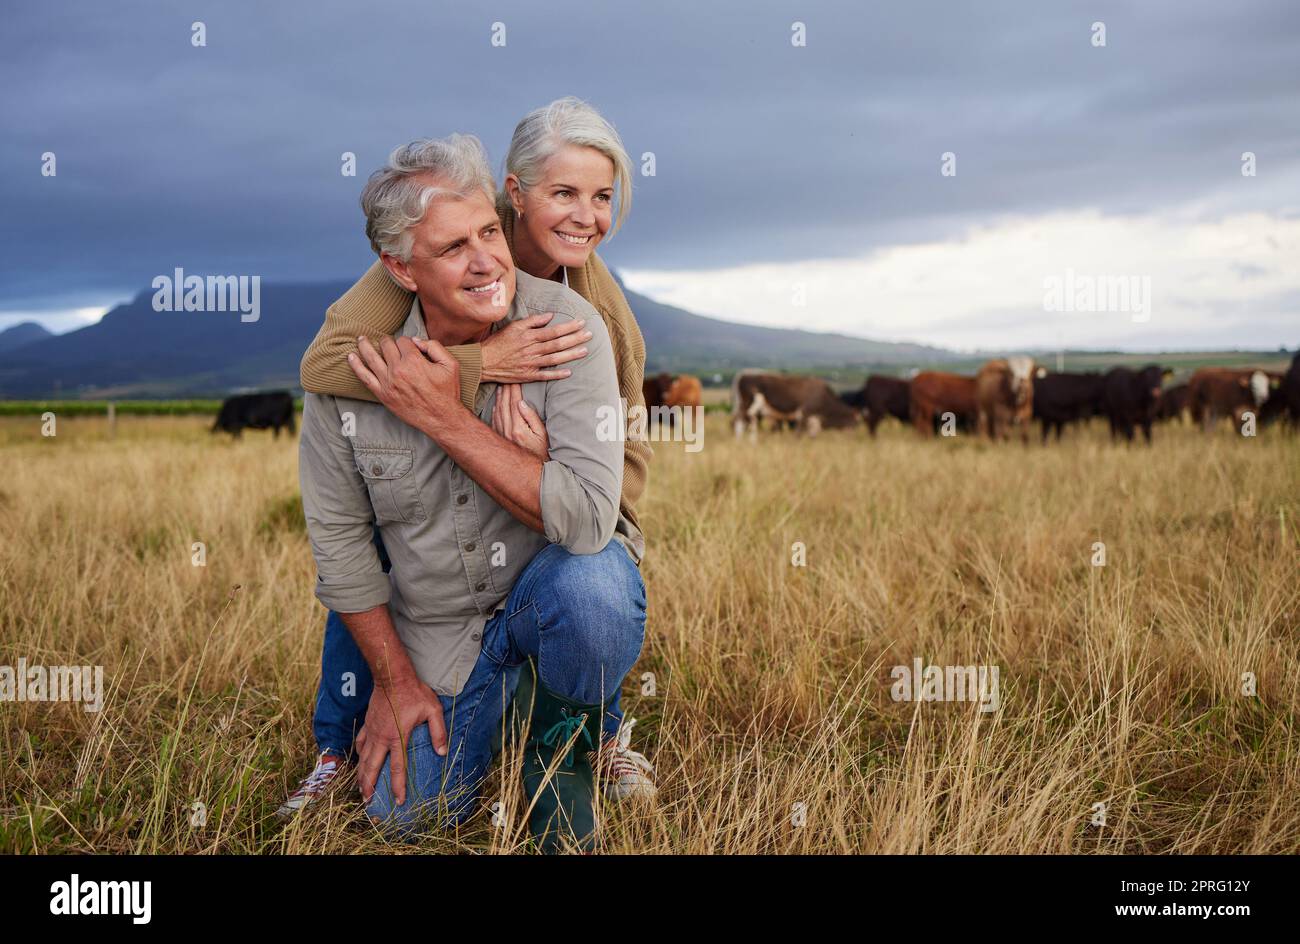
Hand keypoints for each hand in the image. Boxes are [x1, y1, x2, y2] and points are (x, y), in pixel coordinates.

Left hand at [348, 334, 461, 436]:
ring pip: (371, 357)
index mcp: (414, 361)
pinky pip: (365, 377)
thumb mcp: (451, 365)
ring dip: (364, 346)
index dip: (407, 342)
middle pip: (386, 346)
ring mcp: (388, 383)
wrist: (441, 418)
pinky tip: (350, 357)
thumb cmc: (447, 392)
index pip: (403, 341)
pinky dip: (356, 366)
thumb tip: (416, 341)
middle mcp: (398, 370)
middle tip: (388, 343)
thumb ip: (434, 346)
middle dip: (388, 342)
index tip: (410, 347)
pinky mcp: (383, 394)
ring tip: (361, 339)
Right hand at [354, 676, 447, 805]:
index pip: (397, 768)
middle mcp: (382, 737)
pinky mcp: (367, 723)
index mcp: (398, 737)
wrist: (392, 676)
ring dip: (361, 775)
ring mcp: (372, 730)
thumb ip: (438, 732)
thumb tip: (442, 752)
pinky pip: (360, 742)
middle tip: (368, 802)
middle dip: (369, 786)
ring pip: (364, 758)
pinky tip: (360, 760)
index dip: (398, 786)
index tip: (398, 801)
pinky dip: (359, 754)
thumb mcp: (433, 710)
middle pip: (373, 767)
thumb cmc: (415, 692)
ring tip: (360, 789)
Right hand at [480, 313, 590, 382]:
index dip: (569, 327)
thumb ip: (532, 321)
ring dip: (571, 355)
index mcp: (529, 337)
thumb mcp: (513, 326)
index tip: (581, 323)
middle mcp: (532, 350)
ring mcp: (531, 364)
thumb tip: (550, 316)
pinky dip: (557, 374)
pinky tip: (569, 372)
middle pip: (558, 344)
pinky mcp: (527, 376)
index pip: (554, 331)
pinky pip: (545, 376)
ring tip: (585, 351)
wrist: (483, 362)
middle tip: (590, 335)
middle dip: (575, 339)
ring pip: (555, 359)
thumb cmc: (498, 342)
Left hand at [492, 383, 548, 459]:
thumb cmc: (541, 452)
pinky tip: (496, 403)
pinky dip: (495, 408)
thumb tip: (521, 403)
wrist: (531, 472)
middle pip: (504, 405)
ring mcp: (501, 435)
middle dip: (505, 390)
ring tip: (501, 386)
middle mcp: (506, 431)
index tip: (515, 379)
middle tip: (506, 378)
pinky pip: (494, 419)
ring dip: (499, 397)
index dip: (514, 390)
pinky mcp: (499, 437)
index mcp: (518, 429)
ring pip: (497, 411)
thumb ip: (531, 418)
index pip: (514, 403)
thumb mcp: (542, 434)